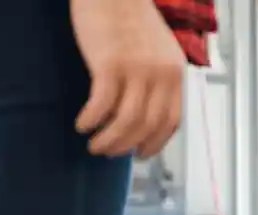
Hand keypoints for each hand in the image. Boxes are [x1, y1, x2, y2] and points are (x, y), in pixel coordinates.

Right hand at [69, 0, 185, 157]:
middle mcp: (161, 75)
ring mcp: (137, 70)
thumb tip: (145, 111)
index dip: (156, 142)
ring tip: (94, 145)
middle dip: (127, 146)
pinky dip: (92, 120)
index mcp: (175, 73)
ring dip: (109, 140)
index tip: (141, 153)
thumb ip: (157, 77)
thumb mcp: (157, 49)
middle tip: (109, 153)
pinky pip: (102, 105)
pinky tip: (82, 124)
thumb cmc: (128, 17)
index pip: (171, 120)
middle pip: (148, 126)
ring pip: (127, 121)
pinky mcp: (110, 64)